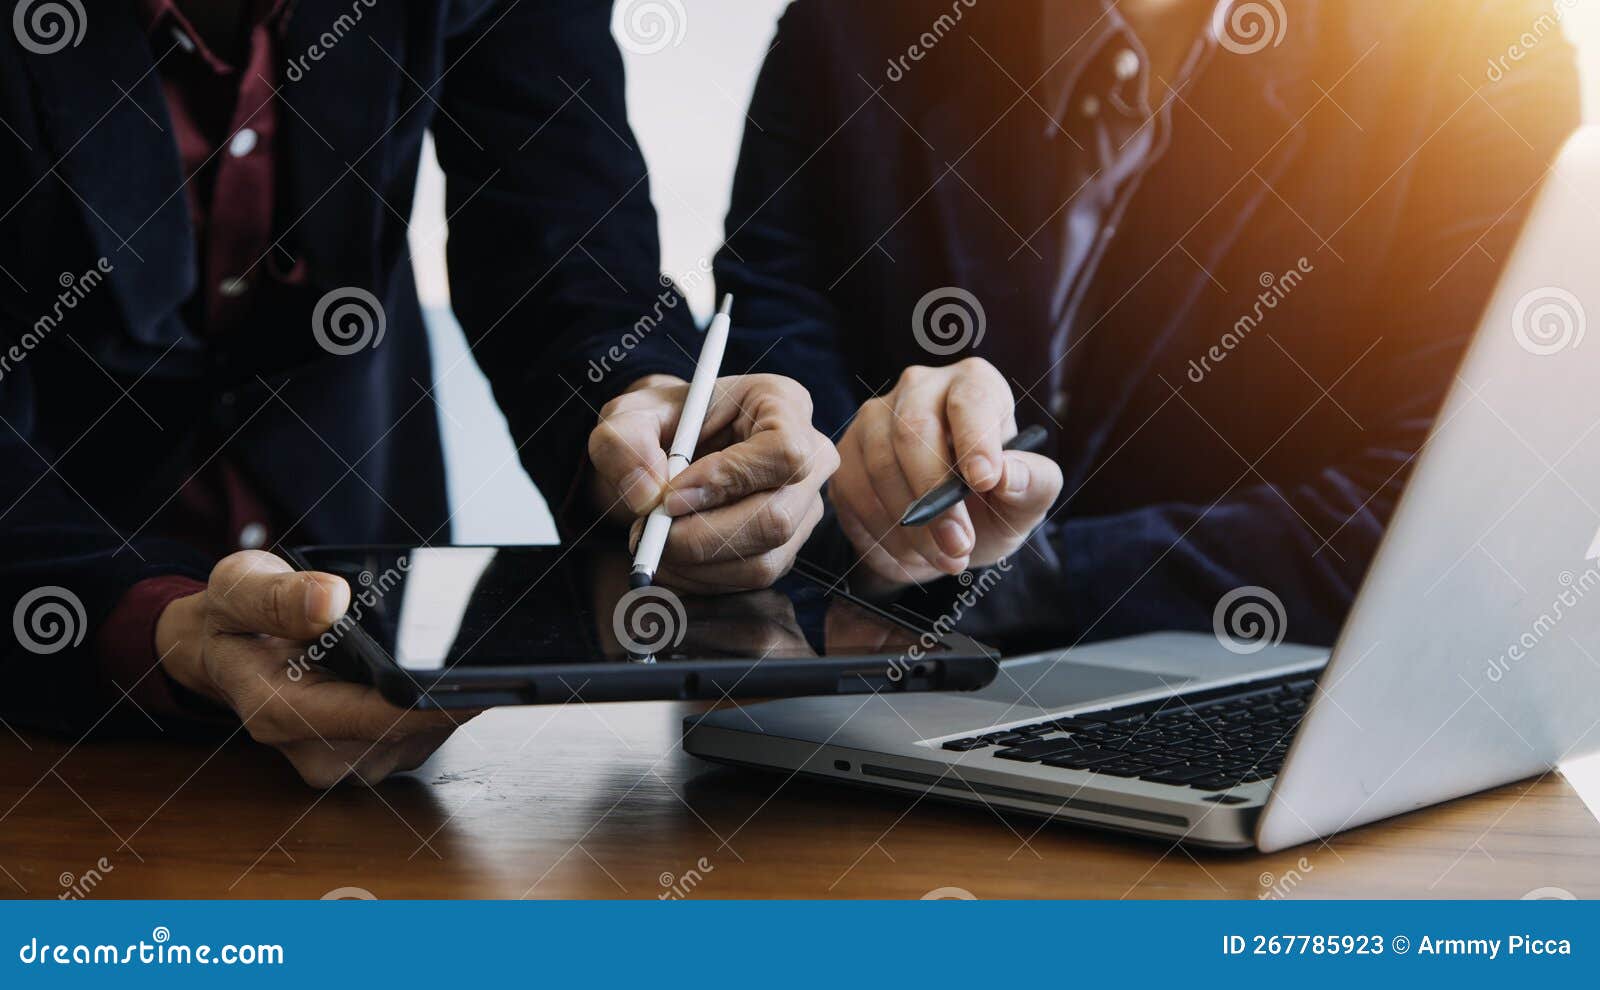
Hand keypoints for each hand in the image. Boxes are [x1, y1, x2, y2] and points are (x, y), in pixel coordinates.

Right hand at [157, 551, 474, 787]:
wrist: (226, 651)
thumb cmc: (234, 620)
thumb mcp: (238, 589)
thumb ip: (277, 596)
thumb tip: (331, 599)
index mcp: (283, 715)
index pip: (378, 718)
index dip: (434, 701)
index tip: (480, 678)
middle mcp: (322, 753)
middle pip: (414, 728)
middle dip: (447, 684)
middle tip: (468, 632)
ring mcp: (354, 761)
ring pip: (430, 731)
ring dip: (446, 690)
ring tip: (439, 639)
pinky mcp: (381, 755)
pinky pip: (429, 729)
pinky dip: (439, 696)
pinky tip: (433, 661)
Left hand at [586, 373, 838, 592]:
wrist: (667, 450)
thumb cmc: (658, 423)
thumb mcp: (628, 415)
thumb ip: (624, 442)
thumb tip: (648, 496)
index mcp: (783, 404)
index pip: (782, 453)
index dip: (726, 481)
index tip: (669, 497)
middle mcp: (810, 458)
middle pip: (776, 519)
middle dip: (703, 537)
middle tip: (650, 533)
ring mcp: (804, 509)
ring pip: (764, 561)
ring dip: (695, 565)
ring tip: (651, 542)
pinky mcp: (787, 548)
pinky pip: (751, 581)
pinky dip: (700, 579)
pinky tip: (670, 558)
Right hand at [832, 358, 1061, 593]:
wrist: (940, 534)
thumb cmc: (991, 505)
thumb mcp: (1026, 501)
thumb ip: (1034, 483)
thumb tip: (1008, 474)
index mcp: (974, 384)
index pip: (970, 398)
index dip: (976, 438)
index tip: (985, 481)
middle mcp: (920, 387)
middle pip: (914, 430)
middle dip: (937, 496)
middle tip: (959, 544)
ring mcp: (875, 417)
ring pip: (881, 465)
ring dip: (912, 524)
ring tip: (944, 557)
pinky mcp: (846, 453)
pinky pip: (856, 491)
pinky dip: (885, 532)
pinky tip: (912, 552)